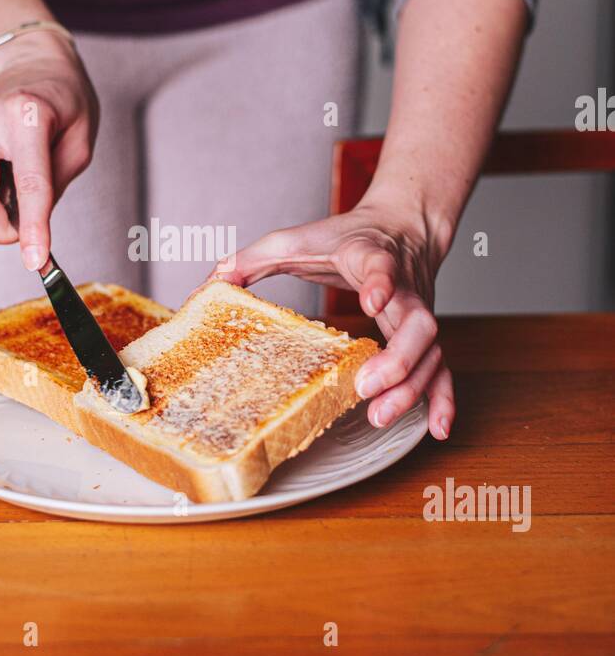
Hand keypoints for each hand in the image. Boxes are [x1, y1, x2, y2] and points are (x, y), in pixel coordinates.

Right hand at [0, 42, 98, 268]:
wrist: (33, 57)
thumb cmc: (65, 102)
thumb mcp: (79, 144)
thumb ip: (54, 187)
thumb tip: (24, 229)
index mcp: (29, 114)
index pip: (29, 183)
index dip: (32, 228)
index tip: (35, 261)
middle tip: (22, 228)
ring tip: (11, 174)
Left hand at [209, 200, 454, 439]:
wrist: (401, 226)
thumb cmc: (344, 237)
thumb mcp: (294, 239)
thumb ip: (253, 258)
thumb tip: (212, 283)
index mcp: (370, 258)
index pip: (381, 266)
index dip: (381, 282)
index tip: (372, 298)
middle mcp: (404, 290)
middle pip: (419, 324)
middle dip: (398, 359)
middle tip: (365, 386)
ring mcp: (419, 315)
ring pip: (431, 353)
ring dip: (412, 388)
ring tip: (380, 415)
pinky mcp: (425, 336)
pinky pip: (441, 369)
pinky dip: (443, 399)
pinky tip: (437, 429)